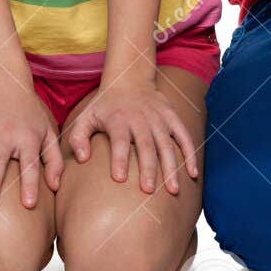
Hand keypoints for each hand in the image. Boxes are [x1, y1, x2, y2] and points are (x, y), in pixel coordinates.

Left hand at [65, 78, 198, 195]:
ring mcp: (158, 118)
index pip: (119, 140)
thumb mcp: (85, 117)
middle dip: (148, 168)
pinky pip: (184, 136)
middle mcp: (140, 118)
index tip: (119, 179)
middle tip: (148, 191)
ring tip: (173, 190)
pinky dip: (190, 153)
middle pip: (146, 145)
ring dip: (171, 166)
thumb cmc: (104, 106)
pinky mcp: (172, 117)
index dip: (119, 159)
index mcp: (118, 119)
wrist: (129, 79)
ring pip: (167, 143)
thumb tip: (81, 159)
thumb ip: (78, 138)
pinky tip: (192, 174)